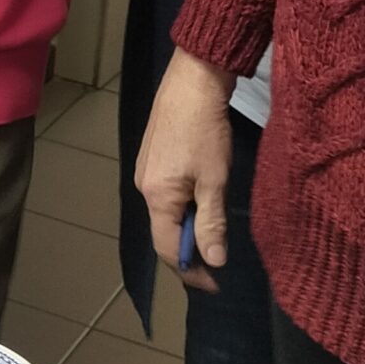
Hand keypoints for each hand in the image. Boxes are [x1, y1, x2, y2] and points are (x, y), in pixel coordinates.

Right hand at [135, 48, 234, 290]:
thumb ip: (212, 223)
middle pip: (164, 230)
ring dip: (189, 224)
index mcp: (157, 196)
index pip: (168, 249)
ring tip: (216, 227)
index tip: (216, 283)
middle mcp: (144, 186)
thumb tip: (213, 261)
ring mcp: (146, 169)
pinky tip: (204, 196)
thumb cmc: (205, 131)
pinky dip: (184, 203)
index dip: (192, 271)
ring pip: (166, 210)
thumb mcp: (215, 180)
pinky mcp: (153, 155)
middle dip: (190, 248)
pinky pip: (167, 192)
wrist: (192, 79)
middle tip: (220, 258)